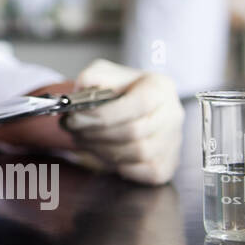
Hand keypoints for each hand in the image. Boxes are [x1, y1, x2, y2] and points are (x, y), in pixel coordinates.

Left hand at [62, 59, 182, 184]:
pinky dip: (117, 164)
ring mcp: (173, 142)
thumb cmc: (117, 91)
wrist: (131, 107)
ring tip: (82, 139)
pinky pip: (141, 171)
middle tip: (72, 129)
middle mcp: (172, 114)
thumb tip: (82, 96)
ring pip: (137, 153)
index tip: (76, 117)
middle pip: (134, 131)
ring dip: (101, 149)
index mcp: (160, 87)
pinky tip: (101, 151)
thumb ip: (92, 79)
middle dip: (95, 133)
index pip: (139, 104)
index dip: (105, 114)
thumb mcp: (102, 74)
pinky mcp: (166, 165)